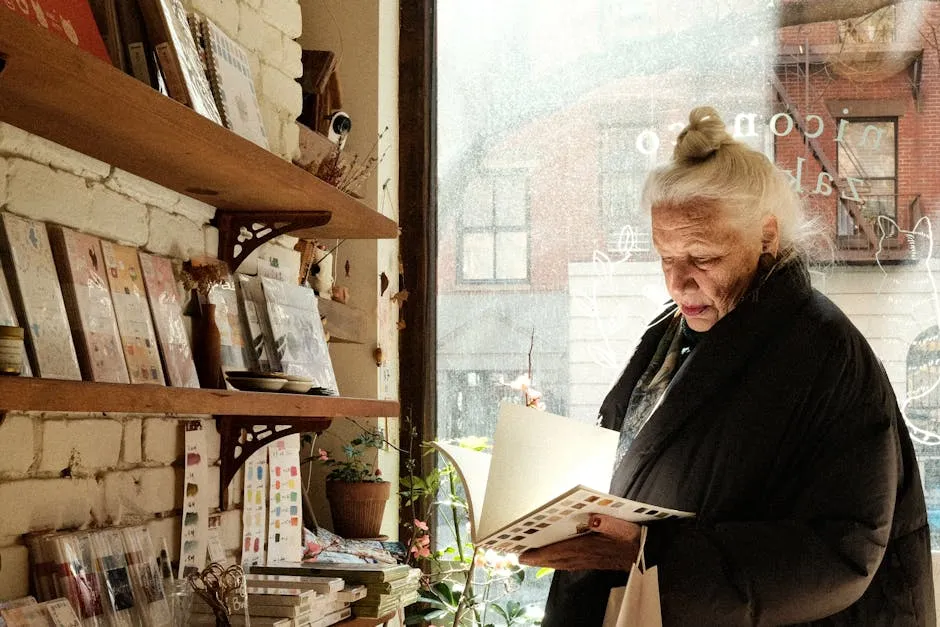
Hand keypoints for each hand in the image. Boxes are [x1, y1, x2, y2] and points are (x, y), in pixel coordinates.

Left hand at [518, 514, 640, 570]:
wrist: (646, 554)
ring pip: (561, 562)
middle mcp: (586, 555)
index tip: (523, 553)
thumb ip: (611, 523)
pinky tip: (554, 560)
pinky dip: (558, 562)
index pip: (560, 550)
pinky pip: (569, 563)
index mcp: (589, 546)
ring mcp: (588, 560)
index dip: (541, 553)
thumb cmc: (634, 538)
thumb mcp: (626, 528)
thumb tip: (595, 518)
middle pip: (556, 558)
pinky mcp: (593, 561)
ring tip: (530, 558)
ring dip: (546, 561)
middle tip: (519, 556)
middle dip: (538, 558)